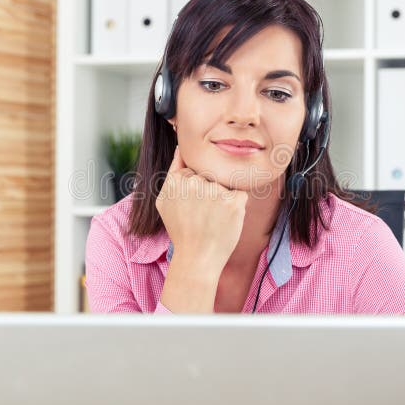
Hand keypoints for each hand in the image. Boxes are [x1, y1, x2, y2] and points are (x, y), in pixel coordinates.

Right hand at [155, 145, 247, 279]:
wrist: (197, 259)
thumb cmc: (181, 230)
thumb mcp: (165, 201)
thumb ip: (173, 171)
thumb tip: (182, 145)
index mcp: (177, 180)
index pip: (194, 170)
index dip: (195, 189)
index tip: (192, 207)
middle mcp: (195, 183)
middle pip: (210, 175)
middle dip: (209, 191)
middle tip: (202, 215)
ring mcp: (215, 192)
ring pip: (225, 184)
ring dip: (223, 198)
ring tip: (212, 219)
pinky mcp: (233, 202)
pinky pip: (240, 193)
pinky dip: (236, 205)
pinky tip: (224, 220)